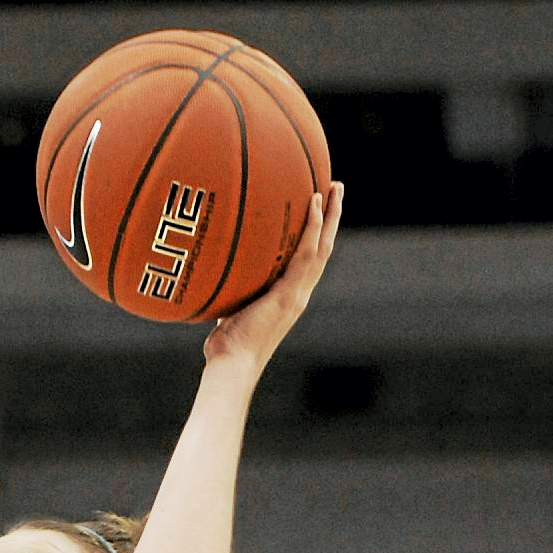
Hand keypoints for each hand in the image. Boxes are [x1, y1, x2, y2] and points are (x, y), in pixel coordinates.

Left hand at [202, 182, 343, 374]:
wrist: (232, 367)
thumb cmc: (226, 347)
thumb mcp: (232, 311)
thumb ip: (232, 292)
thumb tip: (215, 272)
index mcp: (290, 298)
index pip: (310, 261)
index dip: (318, 235)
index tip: (321, 209)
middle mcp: (300, 294)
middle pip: (324, 248)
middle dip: (332, 217)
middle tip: (336, 187)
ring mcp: (297, 294)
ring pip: (322, 246)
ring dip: (330, 214)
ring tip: (335, 186)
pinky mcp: (289, 294)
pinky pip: (305, 253)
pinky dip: (312, 226)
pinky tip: (313, 201)